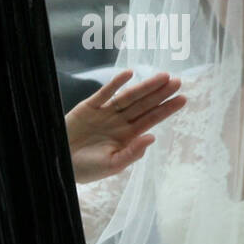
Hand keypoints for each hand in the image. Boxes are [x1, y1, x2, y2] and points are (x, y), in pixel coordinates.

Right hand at [66, 70, 185, 183]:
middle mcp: (119, 121)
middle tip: (178, 80)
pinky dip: (116, 84)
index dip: (166, 108)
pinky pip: (104, 93)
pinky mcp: (89, 107)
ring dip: (145, 86)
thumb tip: (152, 137)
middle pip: (144, 104)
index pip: (151, 119)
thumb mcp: (112, 165)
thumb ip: (132, 153)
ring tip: (162, 77)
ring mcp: (105, 112)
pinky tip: (129, 74)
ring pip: (129, 96)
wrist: (60, 164)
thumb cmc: (87, 169)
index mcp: (127, 136)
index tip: (183, 98)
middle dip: (160, 93)